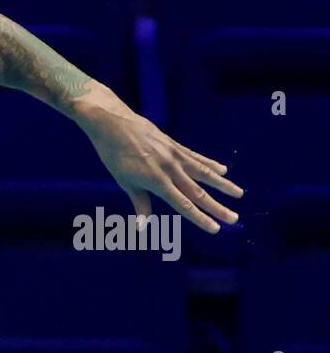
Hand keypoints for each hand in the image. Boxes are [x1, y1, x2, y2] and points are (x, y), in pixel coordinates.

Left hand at [75, 84, 243, 232]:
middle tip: (234, 219)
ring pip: (204, 173)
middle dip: (217, 207)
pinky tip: (223, 170)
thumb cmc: (115, 156)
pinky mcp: (175, 145)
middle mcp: (171, 169)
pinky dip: (211, 164)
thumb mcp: (125, 182)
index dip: (200, 218)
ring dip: (223, 185)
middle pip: (198, 192)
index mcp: (157, 181)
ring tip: (239, 194)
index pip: (183, 204)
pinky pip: (197, 157)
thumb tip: (143, 227)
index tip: (215, 228)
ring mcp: (175, 155)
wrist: (114, 124)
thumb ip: (140, 203)